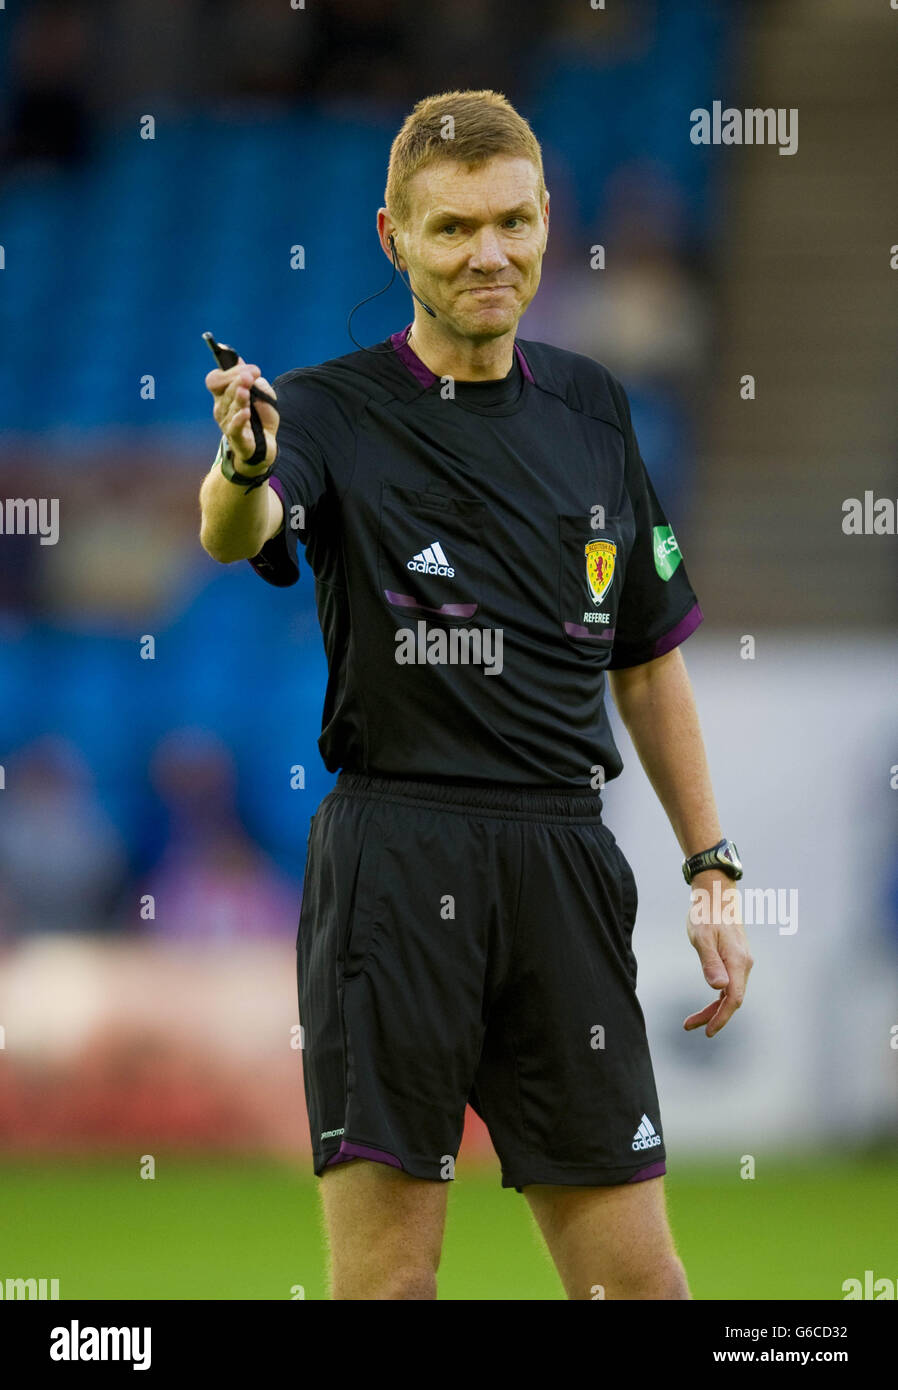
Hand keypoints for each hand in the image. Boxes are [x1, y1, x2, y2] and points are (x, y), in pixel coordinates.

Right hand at [205, 357, 278, 468]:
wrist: (265, 445)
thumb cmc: (261, 418)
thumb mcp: (264, 396)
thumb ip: (257, 382)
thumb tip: (248, 368)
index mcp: (224, 395)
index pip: (216, 379)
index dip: (231, 371)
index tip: (253, 370)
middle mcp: (221, 408)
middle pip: (224, 390)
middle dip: (237, 380)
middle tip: (251, 376)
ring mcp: (227, 424)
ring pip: (231, 407)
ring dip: (239, 397)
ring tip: (247, 391)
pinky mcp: (237, 438)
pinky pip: (234, 428)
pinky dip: (239, 419)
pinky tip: (245, 412)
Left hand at [684, 869, 752, 1036]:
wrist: (716, 894)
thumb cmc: (705, 914)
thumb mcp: (702, 938)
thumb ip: (710, 963)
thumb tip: (719, 989)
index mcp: (738, 961)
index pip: (734, 999)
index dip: (721, 1018)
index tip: (707, 1032)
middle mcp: (744, 964)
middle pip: (732, 1000)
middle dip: (714, 1016)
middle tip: (688, 1026)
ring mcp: (742, 961)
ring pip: (731, 993)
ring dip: (715, 1008)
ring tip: (692, 1020)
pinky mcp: (736, 958)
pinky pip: (730, 984)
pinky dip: (719, 996)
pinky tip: (708, 1000)